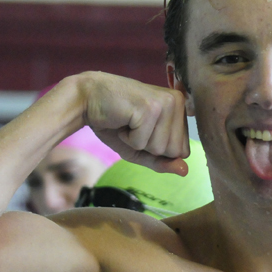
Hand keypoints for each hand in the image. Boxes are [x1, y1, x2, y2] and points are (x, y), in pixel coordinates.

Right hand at [71, 72, 190, 174]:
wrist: (86, 99)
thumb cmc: (115, 123)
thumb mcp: (141, 148)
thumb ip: (163, 161)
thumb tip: (185, 171)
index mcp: (180, 108)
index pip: (183, 151)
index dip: (158, 150)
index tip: (143, 130)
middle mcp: (177, 102)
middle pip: (174, 151)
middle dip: (149, 147)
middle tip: (134, 126)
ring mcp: (165, 103)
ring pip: (160, 149)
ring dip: (137, 142)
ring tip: (128, 122)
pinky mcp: (150, 108)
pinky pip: (142, 143)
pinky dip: (127, 138)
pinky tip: (122, 120)